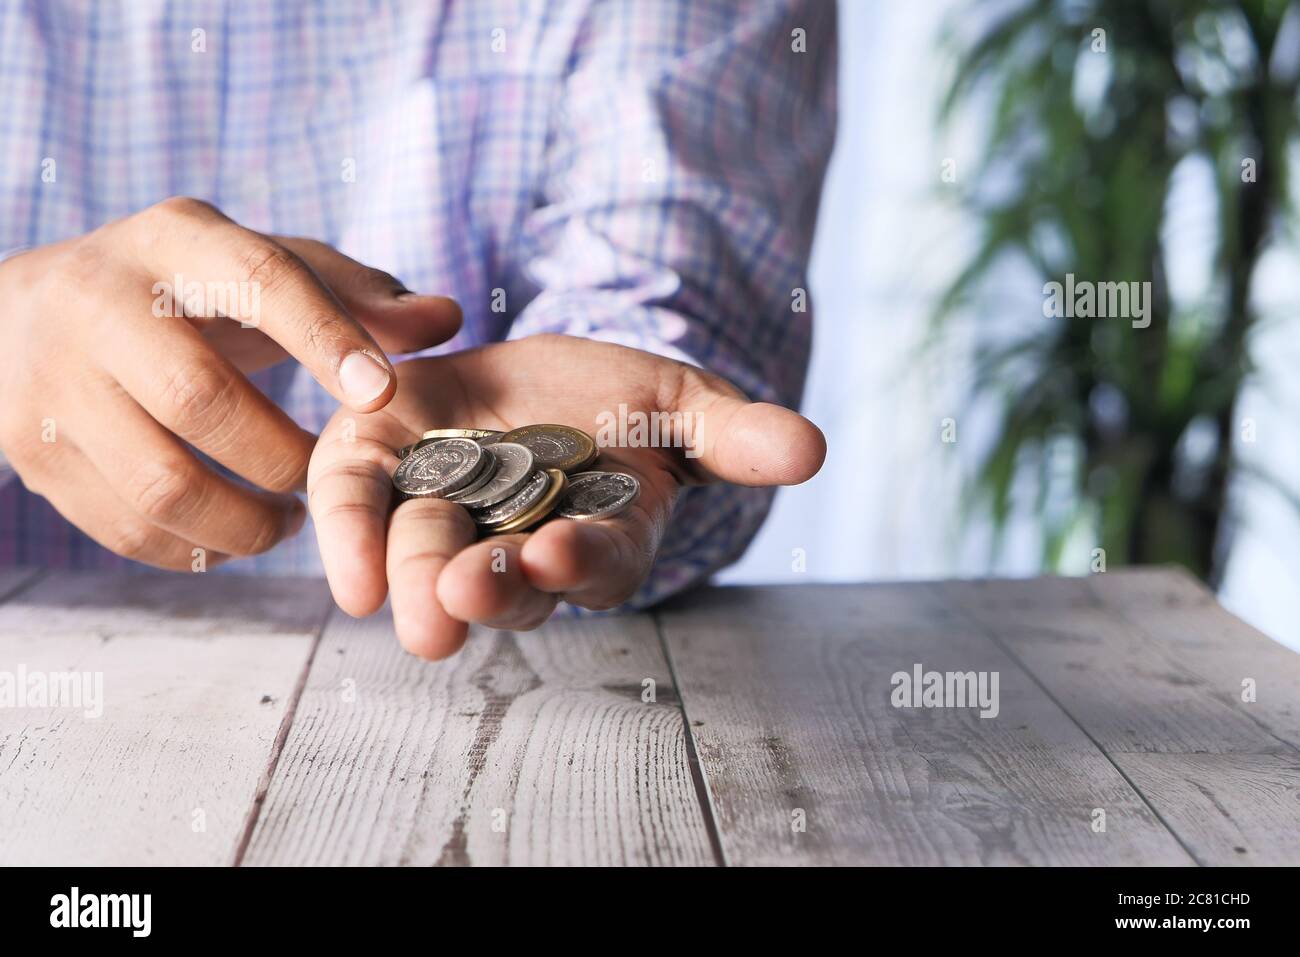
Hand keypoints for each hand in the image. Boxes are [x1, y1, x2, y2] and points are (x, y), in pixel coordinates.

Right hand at [0, 198, 460, 568]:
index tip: (385, 395)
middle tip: (320, 476)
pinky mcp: (29, 449)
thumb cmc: (183, 291)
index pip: (257, 281)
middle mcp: (97, 300)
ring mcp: (51, 379)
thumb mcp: (262, 266)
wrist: (24, 311)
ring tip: (282, 522)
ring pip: (159, 483)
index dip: (326, 339)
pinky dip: (192, 549)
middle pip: (201, 399)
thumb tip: (447, 318)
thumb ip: (356, 295)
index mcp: (174, 240)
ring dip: (243, 522)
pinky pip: (123, 527)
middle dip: (282, 456)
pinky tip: (227, 537)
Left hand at [308, 333, 825, 658]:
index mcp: (597, 537)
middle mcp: (515, 545)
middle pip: (503, 580)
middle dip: (486, 589)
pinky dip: (345, 532)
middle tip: (461, 603)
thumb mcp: (683, 408)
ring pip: (425, 554)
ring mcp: (444, 513)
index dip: (581, 561)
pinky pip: (357, 505)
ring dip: (412, 575)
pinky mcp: (380, 468)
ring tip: (396, 598)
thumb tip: (813, 450)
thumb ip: (735, 436)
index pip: (595, 562)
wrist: (536, 381)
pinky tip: (343, 570)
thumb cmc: (621, 406)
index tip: (563, 554)